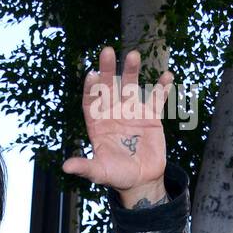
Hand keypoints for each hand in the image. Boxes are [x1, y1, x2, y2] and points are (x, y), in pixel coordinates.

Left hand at [63, 46, 168, 204]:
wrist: (141, 180)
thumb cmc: (116, 176)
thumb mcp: (99, 172)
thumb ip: (85, 167)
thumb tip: (65, 167)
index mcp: (98, 124)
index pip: (91, 102)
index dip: (90, 89)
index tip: (91, 75)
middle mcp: (114, 113)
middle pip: (109, 88)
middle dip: (108, 70)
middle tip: (107, 52)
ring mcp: (132, 112)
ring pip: (131, 86)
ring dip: (132, 70)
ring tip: (133, 56)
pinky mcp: (152, 116)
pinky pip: (157, 99)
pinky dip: (162, 88)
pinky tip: (167, 77)